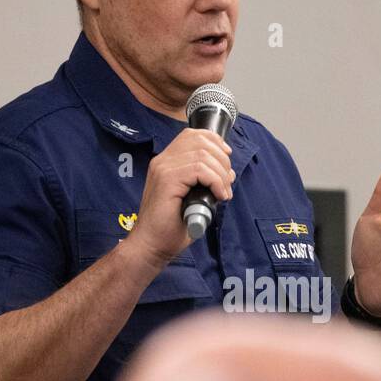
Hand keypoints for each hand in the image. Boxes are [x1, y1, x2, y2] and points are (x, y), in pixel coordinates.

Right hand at [124, 128, 233, 267]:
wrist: (151, 245)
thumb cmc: (170, 227)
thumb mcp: (194, 198)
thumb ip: (207, 183)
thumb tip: (229, 173)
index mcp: (167, 162)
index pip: (193, 135)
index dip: (215, 142)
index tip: (227, 159)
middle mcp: (163, 160)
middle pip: (200, 140)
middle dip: (222, 159)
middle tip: (226, 183)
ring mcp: (163, 168)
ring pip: (203, 154)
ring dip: (221, 173)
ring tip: (223, 192)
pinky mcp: (167, 180)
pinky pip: (199, 169)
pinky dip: (215, 181)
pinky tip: (218, 195)